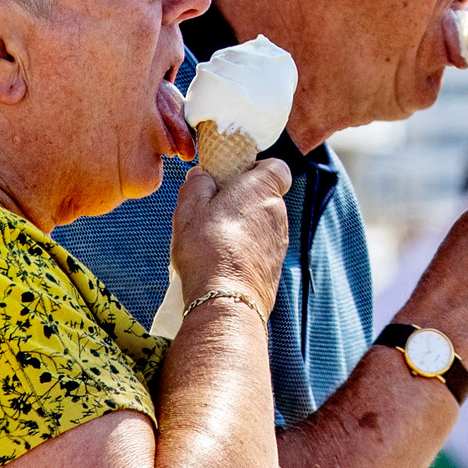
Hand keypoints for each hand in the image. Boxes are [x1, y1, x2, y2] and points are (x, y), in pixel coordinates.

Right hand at [171, 160, 291, 316]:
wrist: (226, 300)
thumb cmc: (208, 250)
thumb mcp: (189, 209)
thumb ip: (196, 186)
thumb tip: (201, 176)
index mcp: (262, 190)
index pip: (276, 167)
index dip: (255, 167)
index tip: (230, 176)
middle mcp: (277, 213)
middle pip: (264, 195)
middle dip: (241, 198)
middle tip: (212, 208)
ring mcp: (279, 242)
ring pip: (261, 223)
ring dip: (242, 225)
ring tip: (212, 238)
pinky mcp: (274, 267)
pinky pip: (260, 247)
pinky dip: (245, 248)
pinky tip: (222, 259)